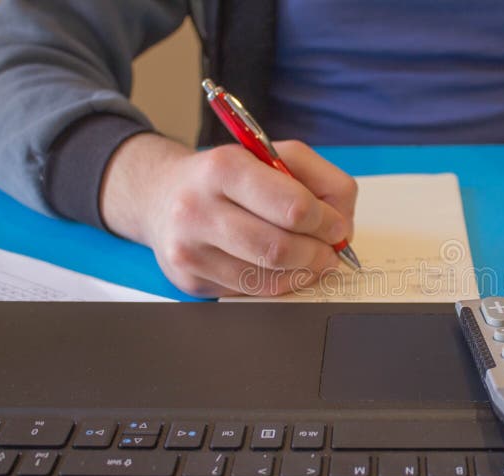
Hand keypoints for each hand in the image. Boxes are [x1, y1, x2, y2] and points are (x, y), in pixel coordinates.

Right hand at [100, 135, 356, 296]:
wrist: (162, 195)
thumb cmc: (226, 177)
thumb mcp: (273, 156)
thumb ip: (319, 179)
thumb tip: (342, 224)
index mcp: (225, 168)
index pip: (293, 207)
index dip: (327, 222)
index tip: (337, 226)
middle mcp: (198, 208)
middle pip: (279, 249)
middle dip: (318, 254)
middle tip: (329, 250)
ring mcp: (190, 249)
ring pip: (267, 278)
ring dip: (303, 273)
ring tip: (311, 259)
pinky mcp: (190, 280)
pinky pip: (251, 293)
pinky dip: (279, 284)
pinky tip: (283, 269)